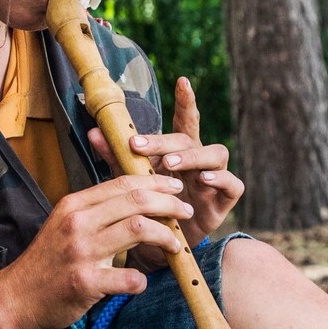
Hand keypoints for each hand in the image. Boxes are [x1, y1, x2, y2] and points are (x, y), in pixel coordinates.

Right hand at [0, 173, 194, 328]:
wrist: (14, 298)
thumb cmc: (46, 264)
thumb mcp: (65, 225)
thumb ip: (96, 212)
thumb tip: (137, 201)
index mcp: (74, 205)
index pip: (123, 183)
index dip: (156, 183)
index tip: (175, 188)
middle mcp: (77, 223)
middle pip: (137, 200)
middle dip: (170, 203)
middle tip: (185, 212)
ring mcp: (81, 252)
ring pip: (139, 229)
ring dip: (166, 236)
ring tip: (175, 245)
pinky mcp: (84, 282)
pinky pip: (129, 278)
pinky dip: (141, 281)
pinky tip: (139, 284)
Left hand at [87, 77, 241, 265]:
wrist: (158, 247)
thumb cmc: (148, 207)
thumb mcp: (130, 179)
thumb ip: (116, 155)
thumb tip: (94, 131)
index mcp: (180, 150)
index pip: (185, 120)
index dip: (186, 101)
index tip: (182, 81)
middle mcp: (200, 160)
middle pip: (191, 138)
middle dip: (167, 140)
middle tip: (141, 146)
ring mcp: (215, 179)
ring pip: (217, 154)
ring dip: (193, 156)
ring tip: (171, 164)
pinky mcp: (224, 201)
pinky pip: (233, 183)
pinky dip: (221, 179)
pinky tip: (203, 180)